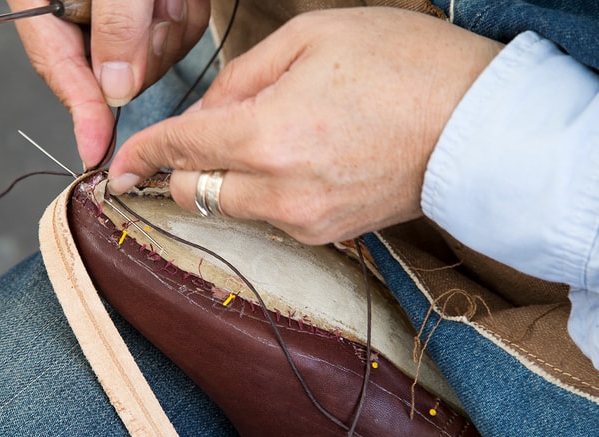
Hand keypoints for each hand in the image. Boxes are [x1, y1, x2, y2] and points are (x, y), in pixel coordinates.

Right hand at [8, 0, 209, 166]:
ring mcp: (120, 18)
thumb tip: (117, 88)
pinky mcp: (153, 11)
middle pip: (115, 70)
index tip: (94, 153)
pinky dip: (187, 15)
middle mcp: (81, 14)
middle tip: (152, 7)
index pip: (57, 66)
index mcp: (47, 3)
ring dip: (170, 28)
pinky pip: (178, 33)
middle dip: (145, 49)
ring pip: (154, 56)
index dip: (81, 113)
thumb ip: (114, 25)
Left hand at [108, 7, 501, 243]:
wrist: (480, 127)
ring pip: (228, 209)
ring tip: (272, 136)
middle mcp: (277, 190)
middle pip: (192, 193)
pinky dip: (263, 193)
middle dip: (182, 168)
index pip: (178, 151)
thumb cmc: (405, 66)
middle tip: (204, 135)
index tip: (117, 166)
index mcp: (267, 134)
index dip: (139, 156)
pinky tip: (299, 161)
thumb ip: (242, 76)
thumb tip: (207, 110)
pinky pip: (269, 219)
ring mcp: (303, 221)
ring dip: (226, 179)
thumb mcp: (313, 38)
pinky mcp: (328, 237)